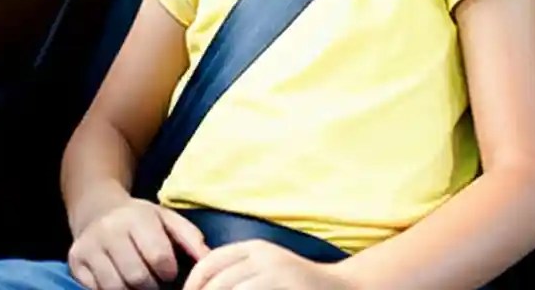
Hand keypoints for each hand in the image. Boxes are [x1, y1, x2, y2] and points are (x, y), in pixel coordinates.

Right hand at [69, 198, 210, 289]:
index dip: (169, 272)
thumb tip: (208, 258)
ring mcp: (90, 246)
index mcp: (137, 218)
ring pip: (115, 287)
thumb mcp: (166, 219)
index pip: (159, 257)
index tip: (169, 272)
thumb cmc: (139, 219)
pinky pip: (95, 289)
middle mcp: (110, 230)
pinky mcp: (75, 260)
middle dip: (151, 286)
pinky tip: (119, 281)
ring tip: (138, 283)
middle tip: (154, 281)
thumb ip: (189, 237)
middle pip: (137, 277)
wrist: (96, 209)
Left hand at [182, 240, 357, 289]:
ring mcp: (276, 275)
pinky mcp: (284, 289)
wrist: (342, 288)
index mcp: (255, 248)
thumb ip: (238, 272)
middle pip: (216, 284)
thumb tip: (198, 287)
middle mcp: (264, 258)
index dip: (192, 284)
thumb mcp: (267, 268)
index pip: (209, 263)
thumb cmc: (296, 284)